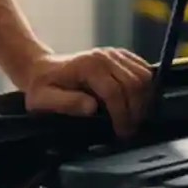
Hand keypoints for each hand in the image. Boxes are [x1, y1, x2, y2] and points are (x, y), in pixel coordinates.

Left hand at [20, 48, 152, 137]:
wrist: (42, 69)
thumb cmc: (42, 86)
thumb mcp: (44, 99)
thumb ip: (67, 103)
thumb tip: (92, 108)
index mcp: (87, 66)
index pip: (115, 92)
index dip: (121, 116)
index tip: (121, 133)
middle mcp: (103, 56)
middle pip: (135, 84)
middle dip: (135, 110)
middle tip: (129, 130)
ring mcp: (113, 53)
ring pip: (144, 76)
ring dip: (143, 100)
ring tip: (131, 118)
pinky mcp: (120, 55)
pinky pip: (144, 69)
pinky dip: (145, 87)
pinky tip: (134, 102)